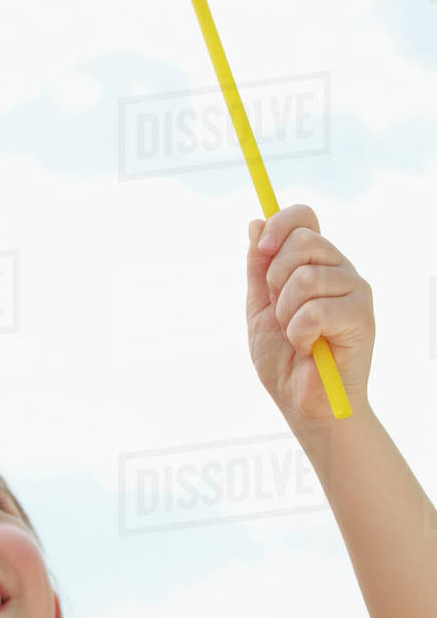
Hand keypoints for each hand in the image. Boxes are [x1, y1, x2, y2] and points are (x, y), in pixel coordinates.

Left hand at [246, 204, 374, 423]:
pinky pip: (317, 309)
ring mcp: (354, 290)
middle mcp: (338, 268)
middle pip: (304, 240)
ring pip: (306, 277)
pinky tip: (308, 347)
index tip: (261, 251)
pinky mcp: (362, 316)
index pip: (304, 217)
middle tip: (280, 310)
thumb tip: (256, 223)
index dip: (279, 225)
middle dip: (275, 278)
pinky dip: (299, 332)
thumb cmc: (283, 357)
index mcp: (314, 261)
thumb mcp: (259, 306)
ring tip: (294, 334)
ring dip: (286, 313)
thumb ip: (258, 267)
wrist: (301, 400)